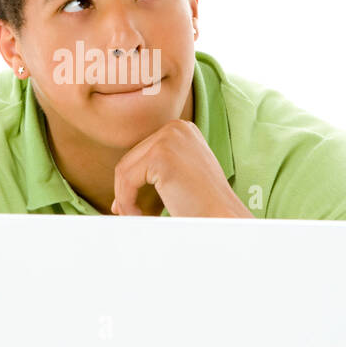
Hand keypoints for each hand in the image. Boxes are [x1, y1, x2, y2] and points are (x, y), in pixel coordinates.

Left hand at [110, 120, 254, 217]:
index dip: (132, 180)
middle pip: (131, 159)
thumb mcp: (182, 174)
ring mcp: (169, 138)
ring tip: (136, 216)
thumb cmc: (205, 204)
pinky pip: (127, 180)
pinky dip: (127, 201)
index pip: (143, 153)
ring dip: (125, 197)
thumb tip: (122, 177)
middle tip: (126, 212)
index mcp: (183, 129)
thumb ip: (157, 168)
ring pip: (125, 170)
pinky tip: (139, 215)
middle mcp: (176, 127)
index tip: (130, 204)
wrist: (223, 219)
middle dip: (125, 189)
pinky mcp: (161, 155)